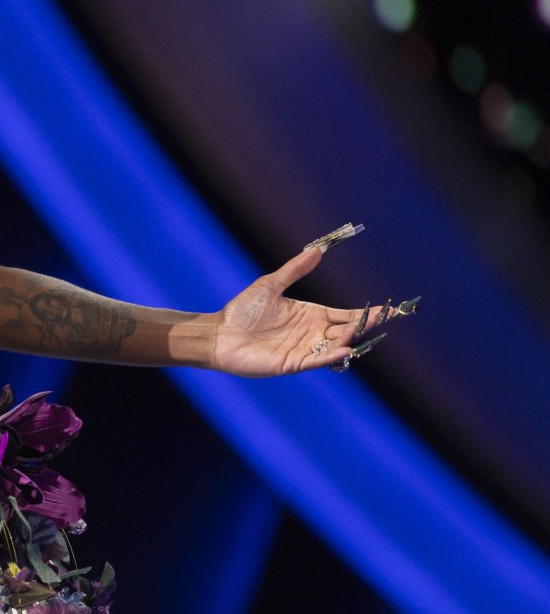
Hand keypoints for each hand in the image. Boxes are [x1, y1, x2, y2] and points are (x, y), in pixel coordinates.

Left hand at [209, 243, 416, 377]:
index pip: (346, 315)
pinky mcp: (292, 364)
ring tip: (359, 329)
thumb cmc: (243, 310)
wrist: (220, 332)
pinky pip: (316, 360)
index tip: (391, 309)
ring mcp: (304, 349)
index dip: (367, 313)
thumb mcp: (271, 285)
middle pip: (346, 331)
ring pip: (335, 346)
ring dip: (348, 339)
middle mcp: (312, 333)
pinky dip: (330, 356)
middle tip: (382, 318)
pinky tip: (343, 349)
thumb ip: (294, 269)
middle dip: (364, 325)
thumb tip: (317, 249)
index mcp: (311, 315)